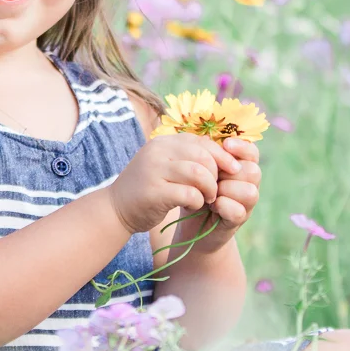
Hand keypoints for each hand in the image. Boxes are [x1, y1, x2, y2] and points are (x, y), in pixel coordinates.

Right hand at [108, 133, 239, 233]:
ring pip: (198, 173)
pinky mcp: (153, 192)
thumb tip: (224, 153)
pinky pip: (188, 193)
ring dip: (209, 188)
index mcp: (163, 142)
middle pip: (203, 156)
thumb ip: (188, 156)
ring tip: (208, 198)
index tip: (233, 169)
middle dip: (216, 174)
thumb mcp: (166, 165)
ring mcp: (153, 170)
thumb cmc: (148, 187)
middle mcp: (157, 151)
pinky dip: (197, 200)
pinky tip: (193, 204)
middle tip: (216, 189)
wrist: (116, 209)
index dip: (222, 155)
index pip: (202, 141)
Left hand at [178, 137, 260, 253]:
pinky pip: (239, 211)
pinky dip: (224, 206)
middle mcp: (249, 183)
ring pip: (250, 192)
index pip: (252, 152)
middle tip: (212, 177)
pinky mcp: (239, 220)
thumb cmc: (197, 188)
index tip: (226, 145)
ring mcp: (246, 203)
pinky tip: (213, 206)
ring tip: (211, 193)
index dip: (242, 147)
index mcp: (242, 166)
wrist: (191, 221)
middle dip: (230, 173)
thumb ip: (208, 154)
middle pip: (253, 171)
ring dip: (227, 190)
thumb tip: (207, 138)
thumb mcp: (201, 168)